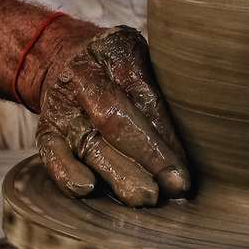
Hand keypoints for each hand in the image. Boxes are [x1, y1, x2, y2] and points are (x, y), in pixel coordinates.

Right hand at [34, 25, 190, 206]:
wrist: (61, 59)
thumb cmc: (116, 65)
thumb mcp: (141, 56)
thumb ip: (162, 85)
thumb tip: (202, 132)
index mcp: (113, 52)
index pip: (142, 94)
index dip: (165, 131)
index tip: (187, 165)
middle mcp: (83, 78)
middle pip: (114, 118)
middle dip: (148, 155)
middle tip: (175, 186)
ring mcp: (62, 107)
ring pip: (89, 144)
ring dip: (118, 173)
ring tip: (146, 196)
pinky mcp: (45, 132)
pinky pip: (52, 155)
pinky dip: (66, 173)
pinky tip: (87, 189)